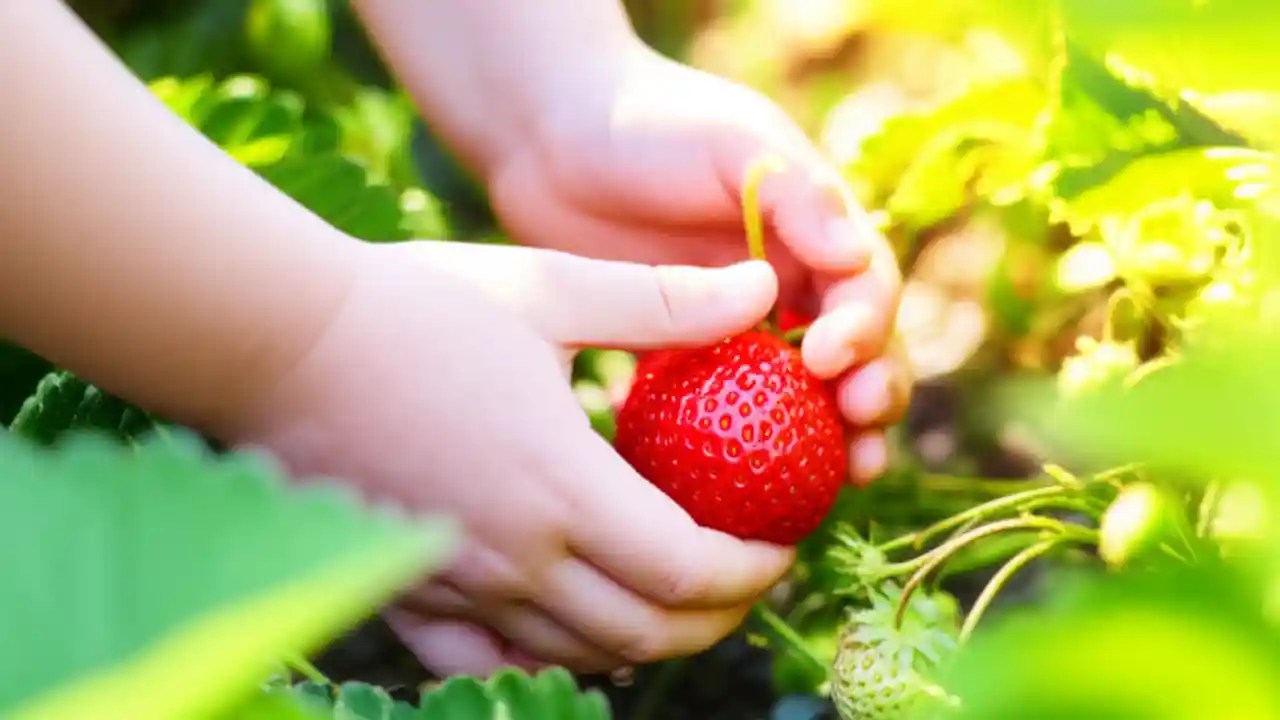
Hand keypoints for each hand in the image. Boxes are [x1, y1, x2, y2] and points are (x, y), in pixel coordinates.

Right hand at [227, 240, 792, 675]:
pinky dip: (540, 662)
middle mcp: (515, 557)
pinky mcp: (406, 589)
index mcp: (562, 488)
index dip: (753, 571)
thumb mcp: (550, 290)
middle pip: (645, 632)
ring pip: (576, 655)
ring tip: (673, 600)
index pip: (690, 570)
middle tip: (747, 581)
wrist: (277, 342)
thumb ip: (662, 302)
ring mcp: (457, 584)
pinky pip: (481, 662)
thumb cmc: (415, 306)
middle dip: (717, 619)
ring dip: (642, 640)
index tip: (780, 543)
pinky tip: (564, 637)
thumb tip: (758, 290)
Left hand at [484, 46, 909, 484]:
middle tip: (860, 437)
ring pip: (798, 393)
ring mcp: (735, 324)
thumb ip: (794, 192)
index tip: (830, 361)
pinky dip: (736, 446)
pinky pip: (719, 409)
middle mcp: (789, 281)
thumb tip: (856, 255)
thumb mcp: (729, 138)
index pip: (865, 290)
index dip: (867, 331)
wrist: (550, 137)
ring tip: (835, 486)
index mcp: (813, 230)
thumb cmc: (645, 122)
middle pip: (856, 354)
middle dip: (871, 398)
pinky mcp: (681, 354)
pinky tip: (734, 487)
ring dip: (824, 439)